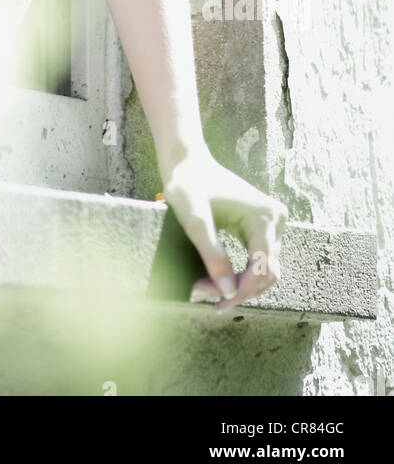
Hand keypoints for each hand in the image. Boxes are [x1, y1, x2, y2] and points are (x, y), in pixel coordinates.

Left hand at [160, 148, 288, 312]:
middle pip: (267, 272)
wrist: (187, 161)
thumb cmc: (187, 185)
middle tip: (206, 298)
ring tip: (208, 290)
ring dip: (241, 285)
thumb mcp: (194, 221)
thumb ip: (212, 255)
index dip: (240, 291)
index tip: (213, 302)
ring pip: (265, 268)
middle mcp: (276, 218)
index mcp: (265, 216)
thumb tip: (227, 292)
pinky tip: (219, 281)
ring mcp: (273, 221)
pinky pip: (260, 258)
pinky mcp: (264, 224)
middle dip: (239, 290)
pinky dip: (242, 274)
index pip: (262, 269)